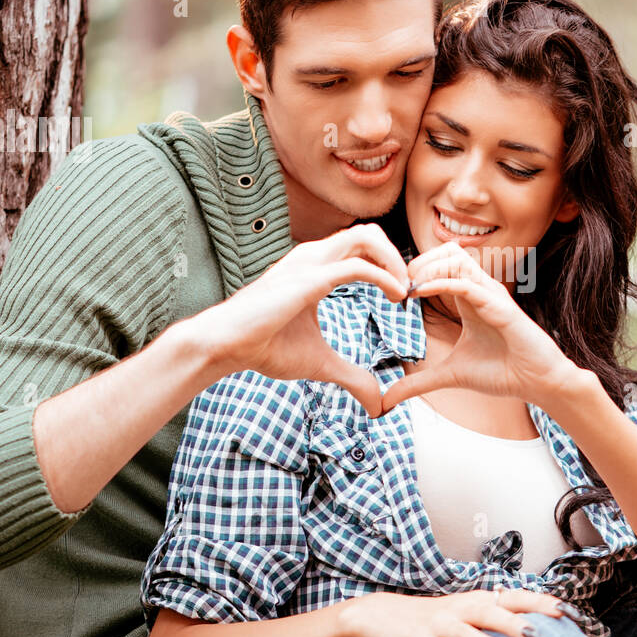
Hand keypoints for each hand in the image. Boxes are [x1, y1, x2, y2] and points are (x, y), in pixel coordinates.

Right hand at [193, 224, 407, 415]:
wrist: (226, 346)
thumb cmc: (266, 348)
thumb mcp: (320, 365)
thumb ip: (352, 378)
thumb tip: (377, 404)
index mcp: (316, 267)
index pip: (362, 247)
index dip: (390, 264)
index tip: (405, 294)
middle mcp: (314, 256)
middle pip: (369, 232)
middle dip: (398, 255)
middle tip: (410, 289)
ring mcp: (310, 263)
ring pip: (367, 236)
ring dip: (395, 260)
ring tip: (404, 290)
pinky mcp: (309, 279)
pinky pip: (357, 266)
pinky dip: (384, 276)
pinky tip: (397, 297)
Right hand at [337, 588, 572, 636]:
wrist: (379, 615)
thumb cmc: (431, 619)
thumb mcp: (464, 613)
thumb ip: (494, 618)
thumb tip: (532, 628)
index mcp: (477, 600)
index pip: (516, 597)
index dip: (543, 602)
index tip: (571, 613)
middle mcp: (462, 608)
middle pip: (495, 610)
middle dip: (520, 621)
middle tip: (546, 635)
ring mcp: (440, 624)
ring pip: (470, 632)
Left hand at [380, 241, 582, 413]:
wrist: (538, 384)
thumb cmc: (502, 373)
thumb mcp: (450, 376)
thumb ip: (418, 382)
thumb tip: (387, 400)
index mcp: (469, 297)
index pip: (441, 263)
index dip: (415, 271)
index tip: (396, 296)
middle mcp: (480, 290)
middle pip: (447, 251)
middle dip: (417, 263)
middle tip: (399, 289)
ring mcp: (491, 295)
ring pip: (456, 259)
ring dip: (426, 268)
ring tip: (408, 290)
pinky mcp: (500, 307)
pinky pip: (465, 284)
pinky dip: (439, 283)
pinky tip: (418, 294)